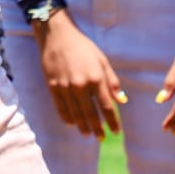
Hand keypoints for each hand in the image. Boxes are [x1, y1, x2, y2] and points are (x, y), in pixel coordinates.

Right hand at [34, 9, 123, 139]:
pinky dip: (67, 118)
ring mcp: (65, 87)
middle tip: (101, 137)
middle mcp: (81, 85)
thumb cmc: (83, 47)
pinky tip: (72, 124)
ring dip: (82, 127)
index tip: (116, 132)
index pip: (107, 107)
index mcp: (96, 78)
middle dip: (98, 128)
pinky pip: (61, 108)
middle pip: (91, 114)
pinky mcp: (53, 86)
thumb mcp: (102, 61)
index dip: (112, 122)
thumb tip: (122, 100)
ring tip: (88, 134)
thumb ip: (112, 82)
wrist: (57, 35)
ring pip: (75, 114)